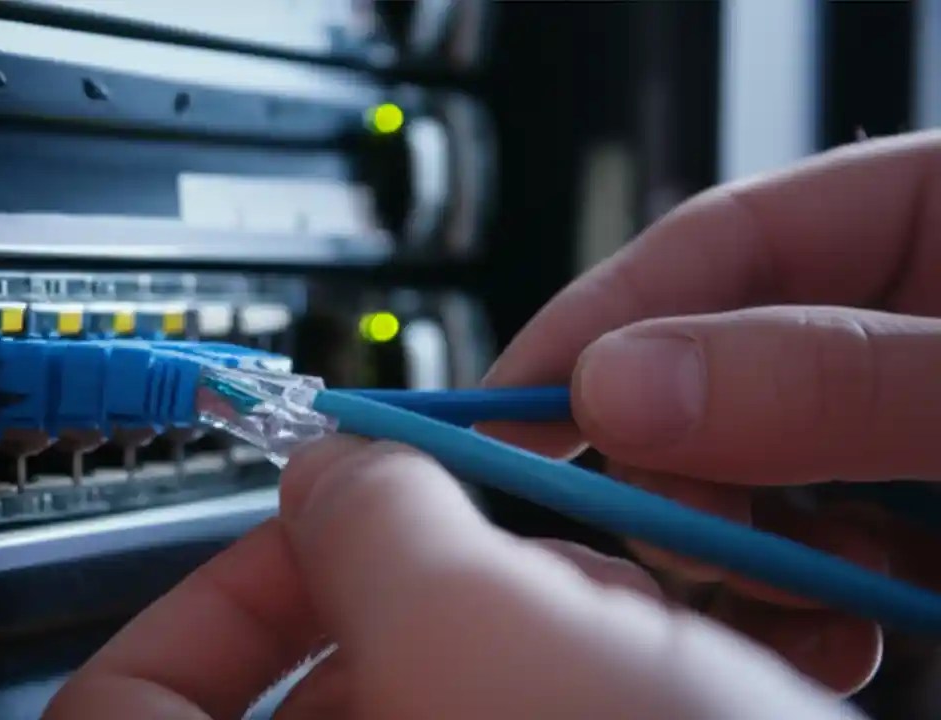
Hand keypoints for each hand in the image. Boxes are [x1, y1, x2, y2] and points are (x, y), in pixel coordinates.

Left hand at [44, 437, 856, 718]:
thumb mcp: (488, 635)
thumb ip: (372, 527)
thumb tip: (331, 473)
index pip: (127, 709)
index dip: (209, 592)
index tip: (310, 524)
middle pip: (329, 688)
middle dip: (437, 593)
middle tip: (524, 554)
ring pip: (458, 696)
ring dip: (555, 627)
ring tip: (650, 619)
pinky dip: (608, 671)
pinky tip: (705, 656)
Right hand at [484, 130, 940, 693]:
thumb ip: (827, 374)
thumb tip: (620, 385)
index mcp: (934, 217)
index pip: (716, 243)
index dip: (593, 322)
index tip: (498, 409)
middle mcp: (904, 317)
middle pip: (716, 371)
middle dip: (676, 462)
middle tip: (681, 529)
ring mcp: (910, 425)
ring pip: (755, 475)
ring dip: (739, 547)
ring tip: (783, 593)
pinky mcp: (930, 523)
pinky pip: (822, 550)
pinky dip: (802, 599)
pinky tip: (828, 630)